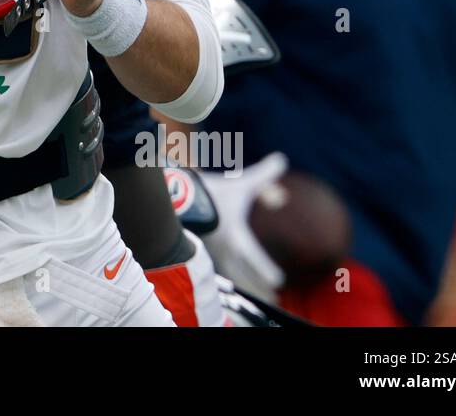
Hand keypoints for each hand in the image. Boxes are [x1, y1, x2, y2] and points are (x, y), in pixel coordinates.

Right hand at [196, 152, 288, 301]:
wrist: (174, 197)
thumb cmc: (212, 192)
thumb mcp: (240, 183)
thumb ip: (262, 174)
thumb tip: (281, 160)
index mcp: (237, 239)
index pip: (256, 260)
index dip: (267, 270)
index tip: (279, 281)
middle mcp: (222, 250)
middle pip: (241, 274)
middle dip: (254, 284)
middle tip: (266, 295)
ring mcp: (205, 250)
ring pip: (223, 270)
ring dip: (234, 278)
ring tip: (241, 285)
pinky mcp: (193, 245)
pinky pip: (206, 261)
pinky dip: (213, 267)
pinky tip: (214, 269)